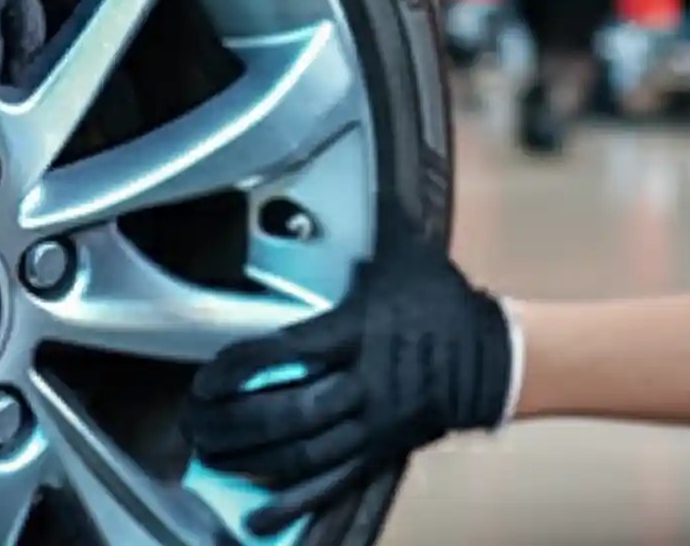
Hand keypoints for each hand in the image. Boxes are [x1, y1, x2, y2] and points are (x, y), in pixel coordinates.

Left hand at [186, 213, 522, 534]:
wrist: (494, 358)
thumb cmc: (446, 305)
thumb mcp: (408, 254)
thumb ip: (381, 218)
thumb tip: (373, 178)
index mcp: (357, 333)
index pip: (283, 354)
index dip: (236, 370)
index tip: (206, 380)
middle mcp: (360, 384)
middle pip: (283, 415)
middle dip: (230, 425)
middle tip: (195, 424)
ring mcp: (369, 424)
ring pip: (299, 456)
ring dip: (249, 462)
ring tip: (211, 458)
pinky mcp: (379, 452)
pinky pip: (329, 485)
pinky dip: (291, 505)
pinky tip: (257, 519)